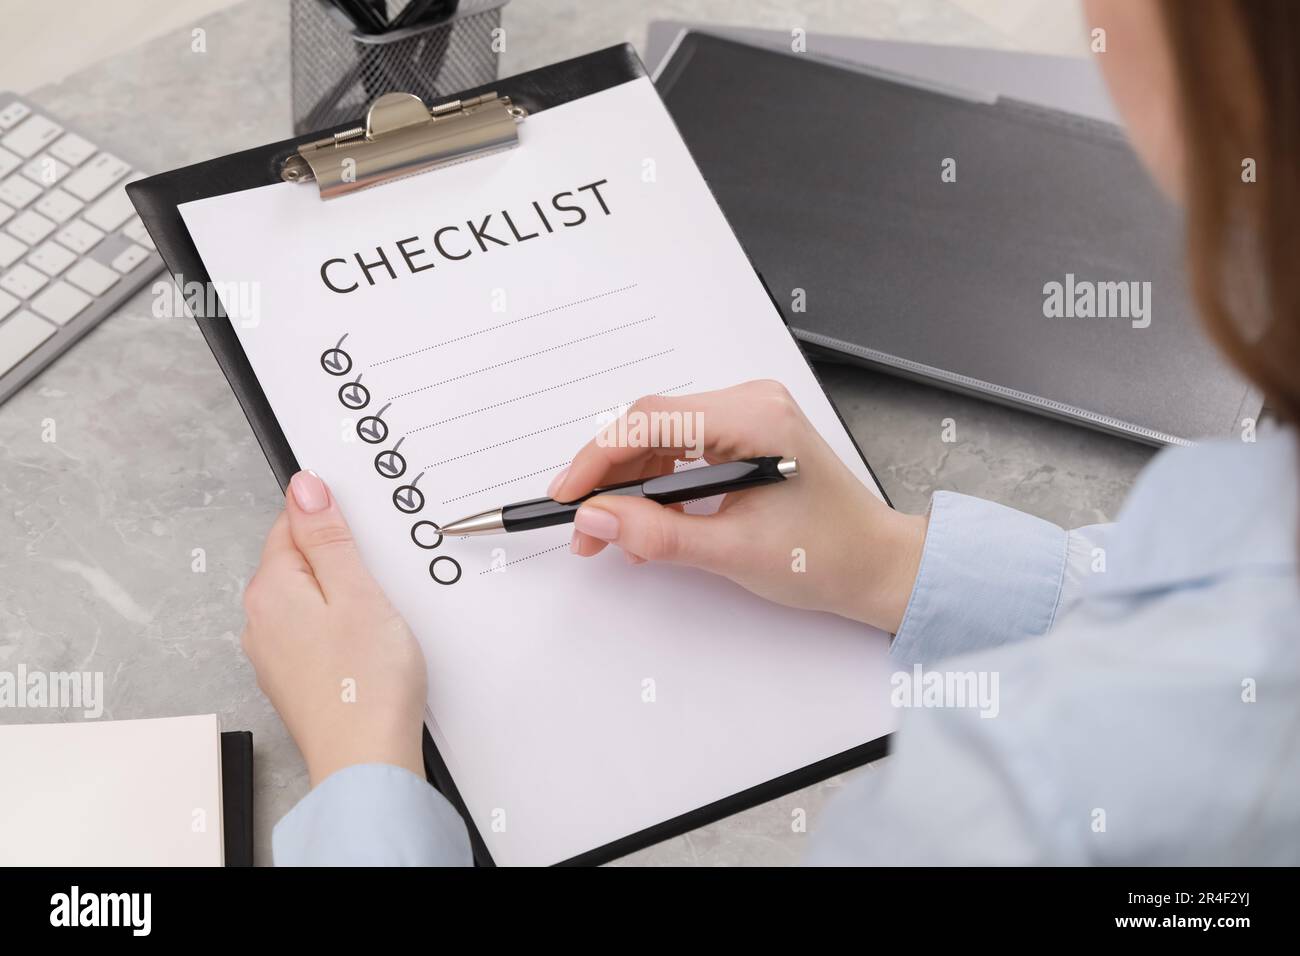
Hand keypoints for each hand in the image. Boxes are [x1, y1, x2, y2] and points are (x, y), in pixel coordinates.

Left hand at [241, 470, 425, 786]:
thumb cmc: (366, 686)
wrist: (367, 762)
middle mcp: (260, 621)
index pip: (291, 524)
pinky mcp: (294, 679)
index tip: (363, 538)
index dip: (332, 522)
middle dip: (341, 565)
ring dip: (343, 601)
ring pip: (310, 601)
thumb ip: (328, 537)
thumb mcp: (358, 592)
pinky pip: (316, 635)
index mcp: (270, 590)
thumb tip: (304, 488)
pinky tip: (368, 651)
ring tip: (378, 625)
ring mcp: (274, 655)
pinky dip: (342, 634)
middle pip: (299, 563)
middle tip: (378, 588)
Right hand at [552, 380, 926, 632]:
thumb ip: (657, 534)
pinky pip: (682, 448)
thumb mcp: (732, 552)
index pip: (651, 421)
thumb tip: (595, 519)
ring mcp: (749, 415)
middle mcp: (751, 403)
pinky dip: (657, 484)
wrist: (873, 564)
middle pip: (651, 427)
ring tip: (612, 535)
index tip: (567, 496)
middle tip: (582, 527)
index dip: (597, 457)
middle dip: (609, 477)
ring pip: (661, 439)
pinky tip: (646, 522)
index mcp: (754, 419)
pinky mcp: (745, 434)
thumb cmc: (825, 555)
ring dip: (630, 484)